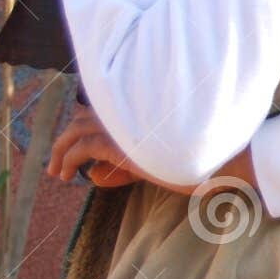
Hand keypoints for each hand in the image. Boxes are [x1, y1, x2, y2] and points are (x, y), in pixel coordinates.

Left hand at [46, 104, 197, 194]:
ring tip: (58, 171)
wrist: (221, 163)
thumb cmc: (202, 161)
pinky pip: (81, 148)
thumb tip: (98, 172)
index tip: (77, 144)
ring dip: (61, 149)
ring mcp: (126, 122)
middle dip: (68, 137)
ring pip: (77, 129)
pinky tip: (67, 174)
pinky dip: (68, 159)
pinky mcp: (120, 142)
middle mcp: (132, 107)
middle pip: (86, 115)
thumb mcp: (163, 157)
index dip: (86, 123)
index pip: (104, 106)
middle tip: (59, 161)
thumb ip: (134, 159)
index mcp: (145, 104)